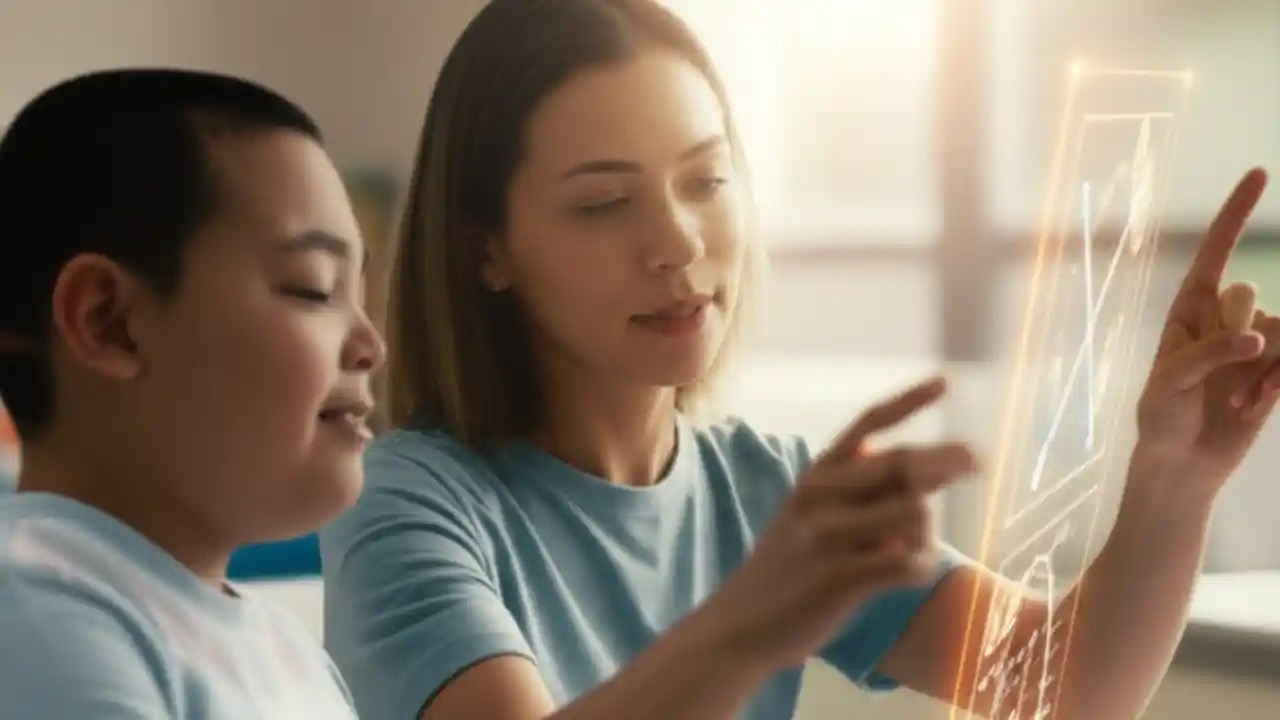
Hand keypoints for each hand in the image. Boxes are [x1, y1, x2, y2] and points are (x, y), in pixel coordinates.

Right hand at [703, 377, 976, 669]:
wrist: (739, 626)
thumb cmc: (786, 571)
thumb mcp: (806, 515)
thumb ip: (850, 489)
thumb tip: (893, 457)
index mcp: (815, 475)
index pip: (867, 424)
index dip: (909, 401)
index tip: (945, 381)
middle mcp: (819, 496)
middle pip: (903, 463)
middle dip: (948, 460)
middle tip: (978, 460)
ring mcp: (827, 535)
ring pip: (914, 512)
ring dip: (928, 534)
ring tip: (914, 552)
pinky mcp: (839, 577)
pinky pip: (909, 561)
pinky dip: (920, 567)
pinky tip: (910, 575)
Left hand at [1135, 168, 1278, 490]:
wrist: (1183, 462)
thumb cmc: (1161, 417)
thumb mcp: (1169, 383)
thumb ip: (1209, 353)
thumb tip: (1256, 338)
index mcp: (1187, 309)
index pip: (1214, 251)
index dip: (1235, 213)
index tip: (1259, 173)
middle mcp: (1224, 318)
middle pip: (1249, 299)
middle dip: (1234, 340)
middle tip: (1215, 382)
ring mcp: (1253, 342)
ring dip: (1262, 371)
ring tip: (1236, 403)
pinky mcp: (1275, 368)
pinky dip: (1279, 381)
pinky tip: (1254, 407)